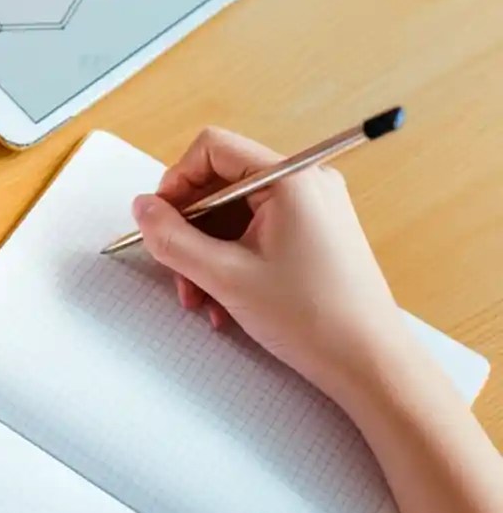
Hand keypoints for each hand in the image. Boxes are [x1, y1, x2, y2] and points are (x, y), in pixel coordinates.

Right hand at [130, 127, 409, 408]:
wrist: (371, 363)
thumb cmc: (313, 318)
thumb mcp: (225, 277)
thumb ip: (173, 239)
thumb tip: (142, 209)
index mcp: (290, 179)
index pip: (212, 149)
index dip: (176, 182)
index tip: (159, 222)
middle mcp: (305, 183)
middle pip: (221, 184)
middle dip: (189, 230)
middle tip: (176, 272)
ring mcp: (312, 209)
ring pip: (234, 215)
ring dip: (206, 254)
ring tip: (202, 300)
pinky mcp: (314, 233)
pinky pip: (255, 233)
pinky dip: (231, 261)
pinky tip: (224, 302)